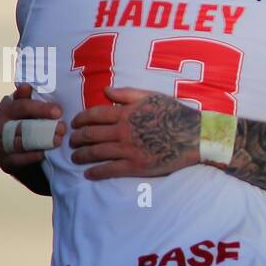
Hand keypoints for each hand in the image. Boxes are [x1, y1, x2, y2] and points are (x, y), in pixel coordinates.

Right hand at [0, 84, 62, 170]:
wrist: (19, 160)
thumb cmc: (26, 130)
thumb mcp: (28, 113)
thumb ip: (31, 101)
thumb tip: (29, 86)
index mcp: (6, 107)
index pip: (20, 103)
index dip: (38, 107)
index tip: (58, 111)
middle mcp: (0, 123)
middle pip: (20, 120)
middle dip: (42, 123)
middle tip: (62, 126)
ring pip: (19, 140)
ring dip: (40, 140)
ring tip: (58, 140)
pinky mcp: (4, 160)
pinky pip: (17, 158)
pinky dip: (31, 156)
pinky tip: (44, 154)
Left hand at [69, 86, 199, 179]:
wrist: (194, 137)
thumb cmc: (174, 114)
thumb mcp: (151, 96)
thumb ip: (126, 93)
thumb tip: (105, 90)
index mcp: (125, 112)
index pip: (94, 115)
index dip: (80, 119)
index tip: (75, 123)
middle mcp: (122, 131)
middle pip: (91, 135)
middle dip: (77, 139)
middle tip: (71, 142)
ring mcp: (128, 150)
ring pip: (96, 153)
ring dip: (81, 156)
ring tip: (75, 158)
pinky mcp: (135, 166)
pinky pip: (109, 170)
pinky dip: (96, 172)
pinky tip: (88, 174)